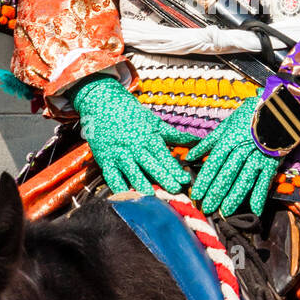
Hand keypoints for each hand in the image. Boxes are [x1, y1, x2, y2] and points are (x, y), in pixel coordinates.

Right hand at [71, 75, 195, 195]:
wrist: (102, 102)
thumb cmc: (131, 113)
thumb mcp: (153, 121)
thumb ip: (174, 135)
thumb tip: (197, 140)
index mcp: (148, 136)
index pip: (163, 155)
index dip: (174, 168)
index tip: (185, 180)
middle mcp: (134, 145)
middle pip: (150, 164)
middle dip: (163, 178)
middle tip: (174, 191)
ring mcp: (119, 153)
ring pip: (131, 171)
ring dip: (141, 184)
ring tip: (151, 196)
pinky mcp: (105, 160)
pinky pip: (112, 176)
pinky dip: (118, 187)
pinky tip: (125, 197)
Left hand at [187, 96, 278, 216]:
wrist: (278, 108)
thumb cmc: (248, 115)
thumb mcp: (225, 126)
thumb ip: (207, 143)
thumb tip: (188, 156)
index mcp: (228, 140)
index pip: (213, 163)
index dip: (204, 180)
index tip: (196, 195)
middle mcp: (242, 149)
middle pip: (227, 174)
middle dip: (216, 193)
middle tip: (207, 209)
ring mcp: (258, 156)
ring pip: (244, 179)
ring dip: (234, 197)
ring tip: (224, 212)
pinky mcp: (272, 161)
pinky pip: (265, 181)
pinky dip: (260, 196)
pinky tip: (254, 210)